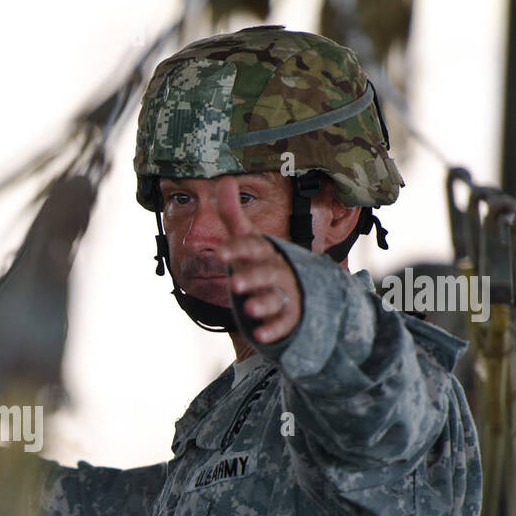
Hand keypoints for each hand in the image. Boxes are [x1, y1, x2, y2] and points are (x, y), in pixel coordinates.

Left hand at [215, 175, 302, 344]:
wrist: (295, 291)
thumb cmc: (263, 263)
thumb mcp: (249, 241)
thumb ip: (234, 216)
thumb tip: (223, 180)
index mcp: (266, 251)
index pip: (254, 246)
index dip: (238, 249)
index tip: (220, 253)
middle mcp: (279, 270)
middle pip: (266, 272)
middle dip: (251, 277)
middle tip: (233, 284)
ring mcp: (287, 294)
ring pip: (275, 298)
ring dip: (263, 302)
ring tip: (249, 308)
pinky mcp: (291, 317)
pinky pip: (284, 324)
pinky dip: (274, 329)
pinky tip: (261, 336)